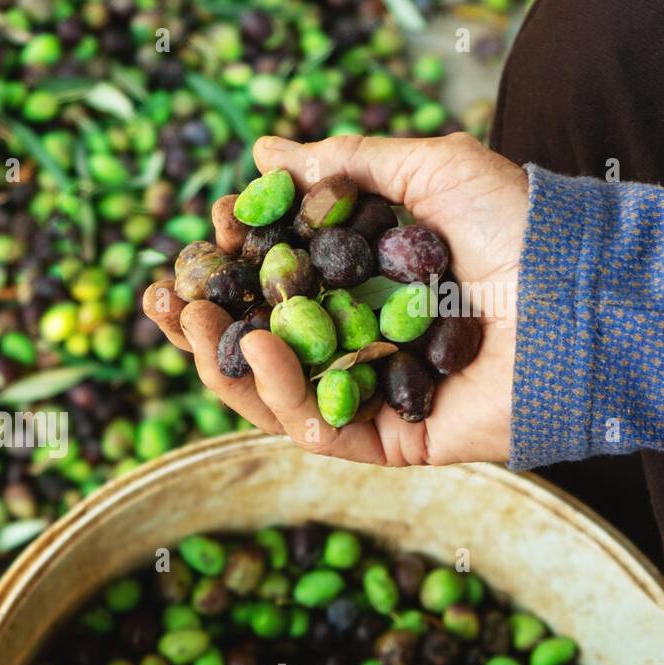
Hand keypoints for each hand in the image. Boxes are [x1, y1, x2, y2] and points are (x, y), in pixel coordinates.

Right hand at [142, 132, 528, 464]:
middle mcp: (361, 347)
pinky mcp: (388, 441)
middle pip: (258, 348)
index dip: (232, 266)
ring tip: (187, 317)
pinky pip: (314, 427)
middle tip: (160, 296)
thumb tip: (264, 149)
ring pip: (271, 396)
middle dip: (200, 325)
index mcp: (364, 291)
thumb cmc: (518, 227)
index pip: (278, 288)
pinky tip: (260, 344)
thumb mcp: (427, 169)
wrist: (579, 295)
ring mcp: (371, 398)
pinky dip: (276, 392)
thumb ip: (343, 164)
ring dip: (219, 360)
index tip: (203, 236)